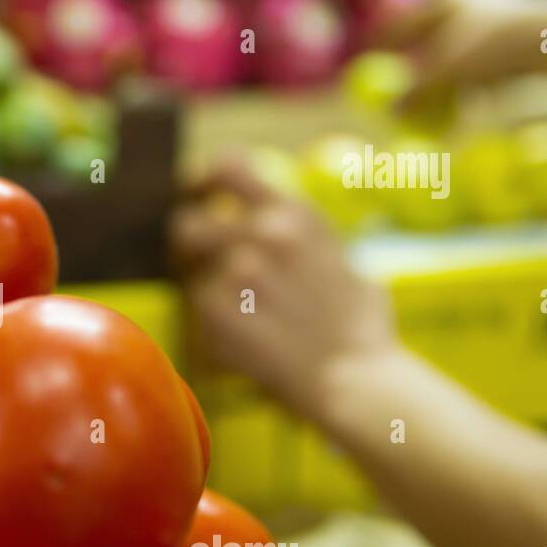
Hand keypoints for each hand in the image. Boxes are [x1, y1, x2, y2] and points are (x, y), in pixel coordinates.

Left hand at [171, 162, 398, 422]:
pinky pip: (199, 313)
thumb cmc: (359, 325)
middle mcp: (261, 233)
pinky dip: (216, 329)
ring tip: (254, 321)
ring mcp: (235, 271)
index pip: (226, 168)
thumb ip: (294, 234)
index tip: (201, 198)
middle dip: (191, 249)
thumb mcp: (338, 255)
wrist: (356, 378)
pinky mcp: (214, 311)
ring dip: (213, 296)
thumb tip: (264, 218)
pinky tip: (252, 343)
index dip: (204, 182)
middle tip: (205, 270)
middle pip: (187, 225)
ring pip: (195, 277)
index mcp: (293, 213)